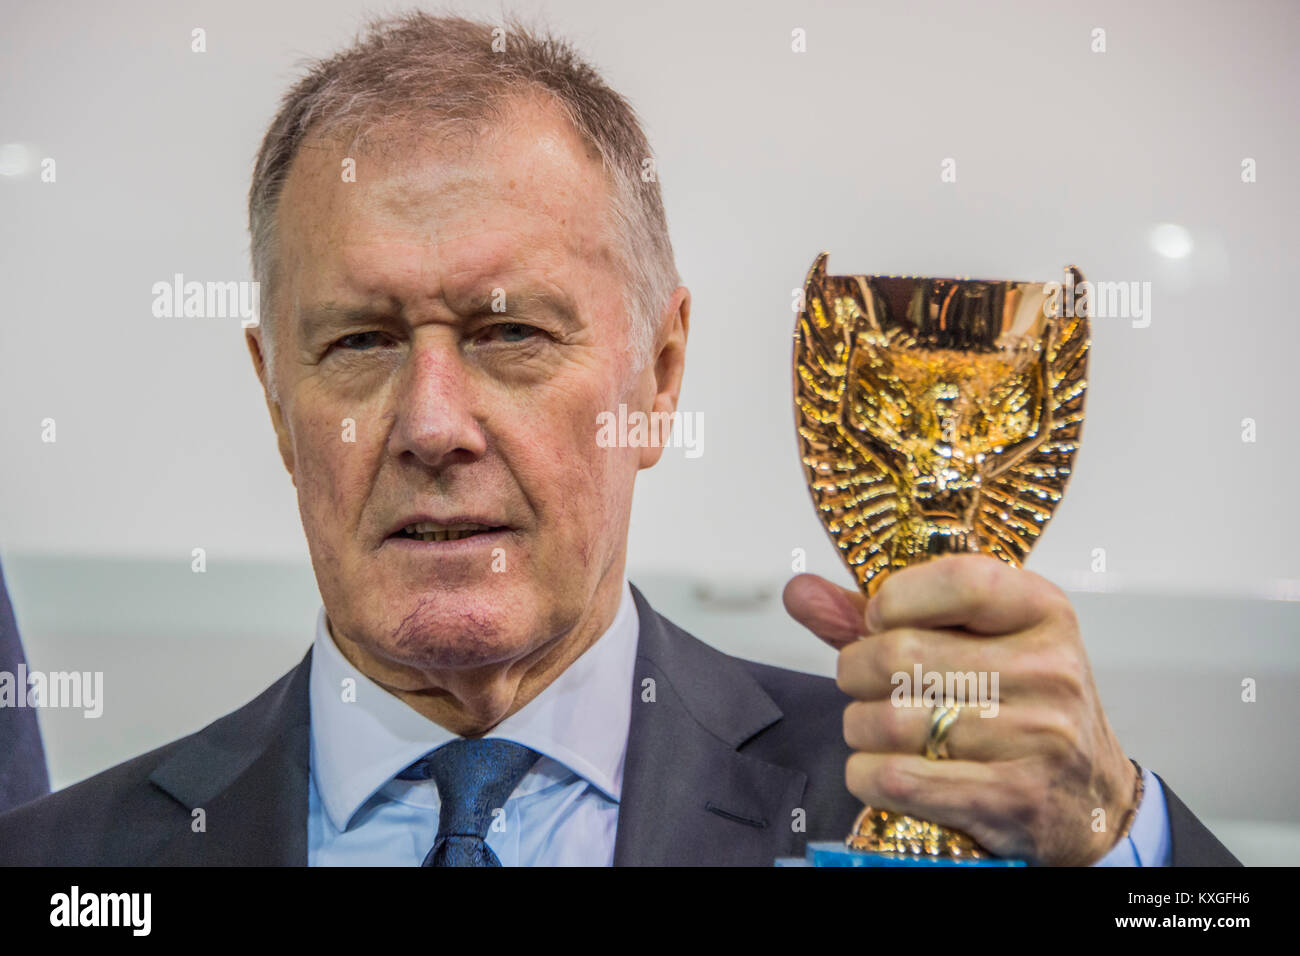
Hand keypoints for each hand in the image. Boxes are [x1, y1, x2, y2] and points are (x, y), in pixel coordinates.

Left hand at [783, 554, 1135, 864]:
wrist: (1090, 797)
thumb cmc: (1022, 707)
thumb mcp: (974, 642)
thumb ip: (885, 615)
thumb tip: (800, 592)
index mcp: (1043, 612)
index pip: (960, 580)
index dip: (895, 598)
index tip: (878, 619)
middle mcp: (1049, 670)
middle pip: (903, 654)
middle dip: (857, 670)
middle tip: (863, 681)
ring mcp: (1037, 737)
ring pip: (891, 719)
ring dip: (860, 726)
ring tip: (874, 726)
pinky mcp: (1013, 798)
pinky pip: (898, 778)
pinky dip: (866, 774)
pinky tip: (879, 768)